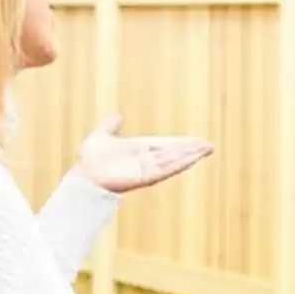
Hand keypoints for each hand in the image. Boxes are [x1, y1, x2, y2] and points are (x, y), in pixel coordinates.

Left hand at [73, 114, 213, 193]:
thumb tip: (117, 117)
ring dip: (191, 155)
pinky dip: (181, 163)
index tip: (197, 141)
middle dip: (192, 149)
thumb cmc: (90, 159)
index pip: (166, 144)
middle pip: (175, 152)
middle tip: (210, 145)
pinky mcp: (147, 176)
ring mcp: (148, 167)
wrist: (84, 176)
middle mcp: (147, 158)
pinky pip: (167, 168)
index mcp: (140, 148)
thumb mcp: (101, 135)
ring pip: (174, 160)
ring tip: (207, 150)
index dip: (182, 142)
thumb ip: (110, 126)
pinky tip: (193, 158)